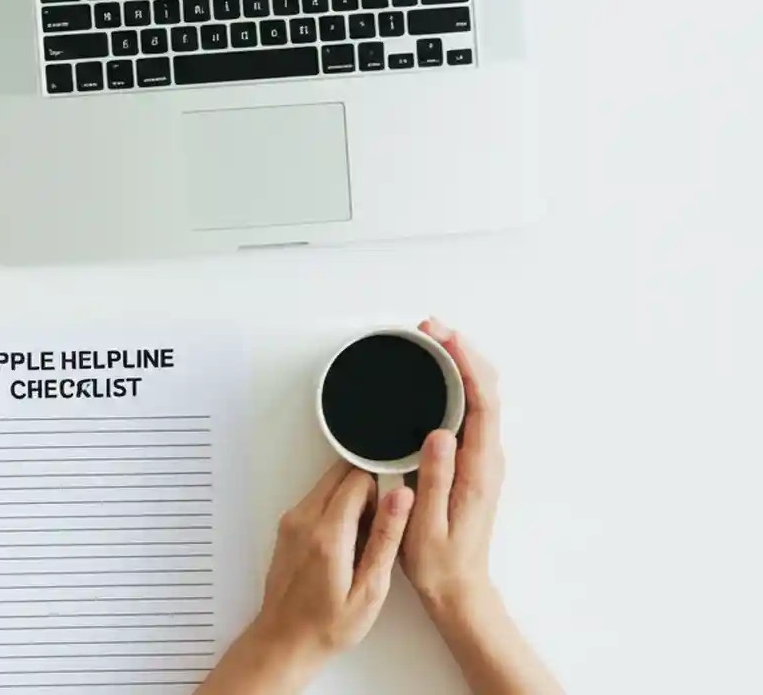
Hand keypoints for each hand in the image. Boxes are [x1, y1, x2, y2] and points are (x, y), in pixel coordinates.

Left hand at [197, 464, 413, 694]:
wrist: (284, 640)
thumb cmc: (330, 625)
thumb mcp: (370, 589)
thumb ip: (386, 537)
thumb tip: (401, 494)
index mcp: (327, 533)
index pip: (358, 478)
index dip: (382, 490)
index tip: (391, 515)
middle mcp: (303, 518)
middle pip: (340, 473)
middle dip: (366, 488)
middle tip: (378, 526)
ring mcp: (291, 520)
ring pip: (328, 484)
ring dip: (350, 497)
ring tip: (362, 538)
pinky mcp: (287, 526)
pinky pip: (316, 499)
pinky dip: (334, 508)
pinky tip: (344, 542)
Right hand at [402, 318, 504, 609]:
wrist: (458, 588)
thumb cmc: (439, 561)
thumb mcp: (427, 523)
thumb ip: (436, 476)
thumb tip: (438, 432)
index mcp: (479, 468)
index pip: (481, 402)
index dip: (465, 363)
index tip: (445, 337)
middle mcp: (487, 458)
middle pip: (485, 390)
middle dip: (461, 351)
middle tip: (431, 327)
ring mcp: (482, 458)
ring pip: (479, 396)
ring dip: (459, 364)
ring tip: (432, 340)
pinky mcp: (472, 462)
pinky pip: (470, 411)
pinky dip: (456, 384)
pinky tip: (438, 375)